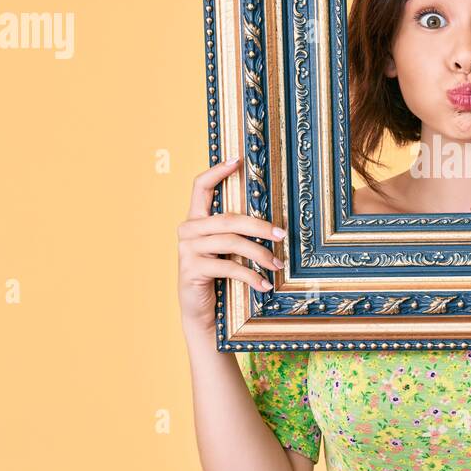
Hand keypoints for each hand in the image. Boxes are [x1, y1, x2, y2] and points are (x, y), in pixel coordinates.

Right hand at [177, 156, 285, 336]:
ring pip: (231, 242)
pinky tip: (265, 284)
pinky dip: (251, 276)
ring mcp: (187, 249)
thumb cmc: (219, 277)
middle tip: (282, 234)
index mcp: (196, 220)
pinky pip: (228, 266)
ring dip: (260, 254)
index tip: (237, 159)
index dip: (217, 171)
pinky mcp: (192, 269)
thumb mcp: (227, 252)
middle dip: (259, 225)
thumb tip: (275, 224)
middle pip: (228, 218)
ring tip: (278, 265)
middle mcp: (188, 230)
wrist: (201, 312)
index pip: (200, 187)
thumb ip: (237, 233)